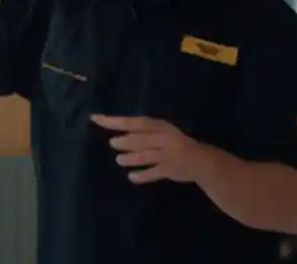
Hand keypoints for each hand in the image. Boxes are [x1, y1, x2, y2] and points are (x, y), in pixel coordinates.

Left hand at [90, 114, 213, 184]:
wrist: (200, 160)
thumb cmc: (175, 142)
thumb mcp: (161, 131)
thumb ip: (144, 132)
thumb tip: (119, 133)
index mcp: (159, 126)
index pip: (134, 122)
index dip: (114, 121)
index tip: (96, 119)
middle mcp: (162, 139)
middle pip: (138, 140)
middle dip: (123, 142)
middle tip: (113, 143)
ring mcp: (166, 155)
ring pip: (144, 157)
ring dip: (129, 159)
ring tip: (119, 160)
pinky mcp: (169, 170)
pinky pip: (152, 174)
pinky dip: (141, 176)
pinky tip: (131, 177)